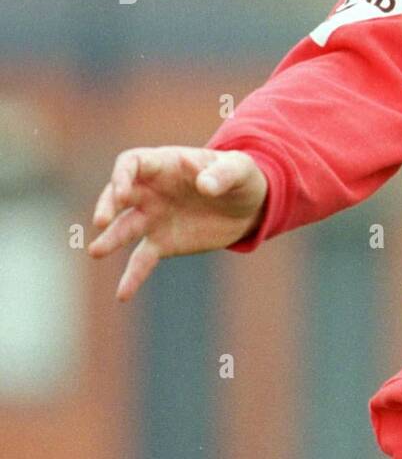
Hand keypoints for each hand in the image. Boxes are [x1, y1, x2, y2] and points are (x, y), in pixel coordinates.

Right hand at [87, 147, 268, 300]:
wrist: (249, 206)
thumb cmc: (241, 177)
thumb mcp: (240, 170)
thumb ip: (223, 175)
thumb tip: (204, 185)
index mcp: (166, 165)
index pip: (132, 163)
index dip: (122, 176)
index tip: (122, 193)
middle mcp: (151, 191)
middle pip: (119, 195)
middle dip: (108, 205)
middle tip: (101, 222)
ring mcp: (154, 218)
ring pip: (125, 228)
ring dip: (110, 240)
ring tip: (96, 252)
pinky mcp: (162, 243)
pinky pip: (142, 260)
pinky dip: (132, 277)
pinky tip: (122, 294)